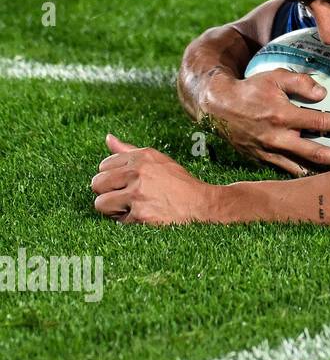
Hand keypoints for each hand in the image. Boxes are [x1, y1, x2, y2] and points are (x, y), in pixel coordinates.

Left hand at [91, 135, 215, 224]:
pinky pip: (117, 220)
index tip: (127, 183)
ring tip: (133, 207)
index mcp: (142, 156)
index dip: (113, 178)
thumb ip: (129, 151)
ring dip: (113, 209)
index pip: (103, 166)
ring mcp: (138, 194)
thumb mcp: (157, 160)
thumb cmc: (179, 183)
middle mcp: (138, 172)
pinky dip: (128, 222)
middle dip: (108, 193)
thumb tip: (108, 137)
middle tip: (126, 197)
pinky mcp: (140, 215)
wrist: (202, 205)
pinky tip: (144, 216)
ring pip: (100, 204)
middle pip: (97, 183)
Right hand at [199, 68, 329, 174]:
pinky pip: (288, 170)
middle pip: (316, 153)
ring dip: (326, 173)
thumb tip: (323, 94)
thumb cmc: (251, 89)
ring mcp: (270, 152)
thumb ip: (300, 83)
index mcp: (282, 115)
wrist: (218, 107)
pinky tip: (322, 179)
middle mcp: (277, 138)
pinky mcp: (263, 160)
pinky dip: (305, 176)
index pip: (320, 122)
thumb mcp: (274, 77)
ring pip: (303, 168)